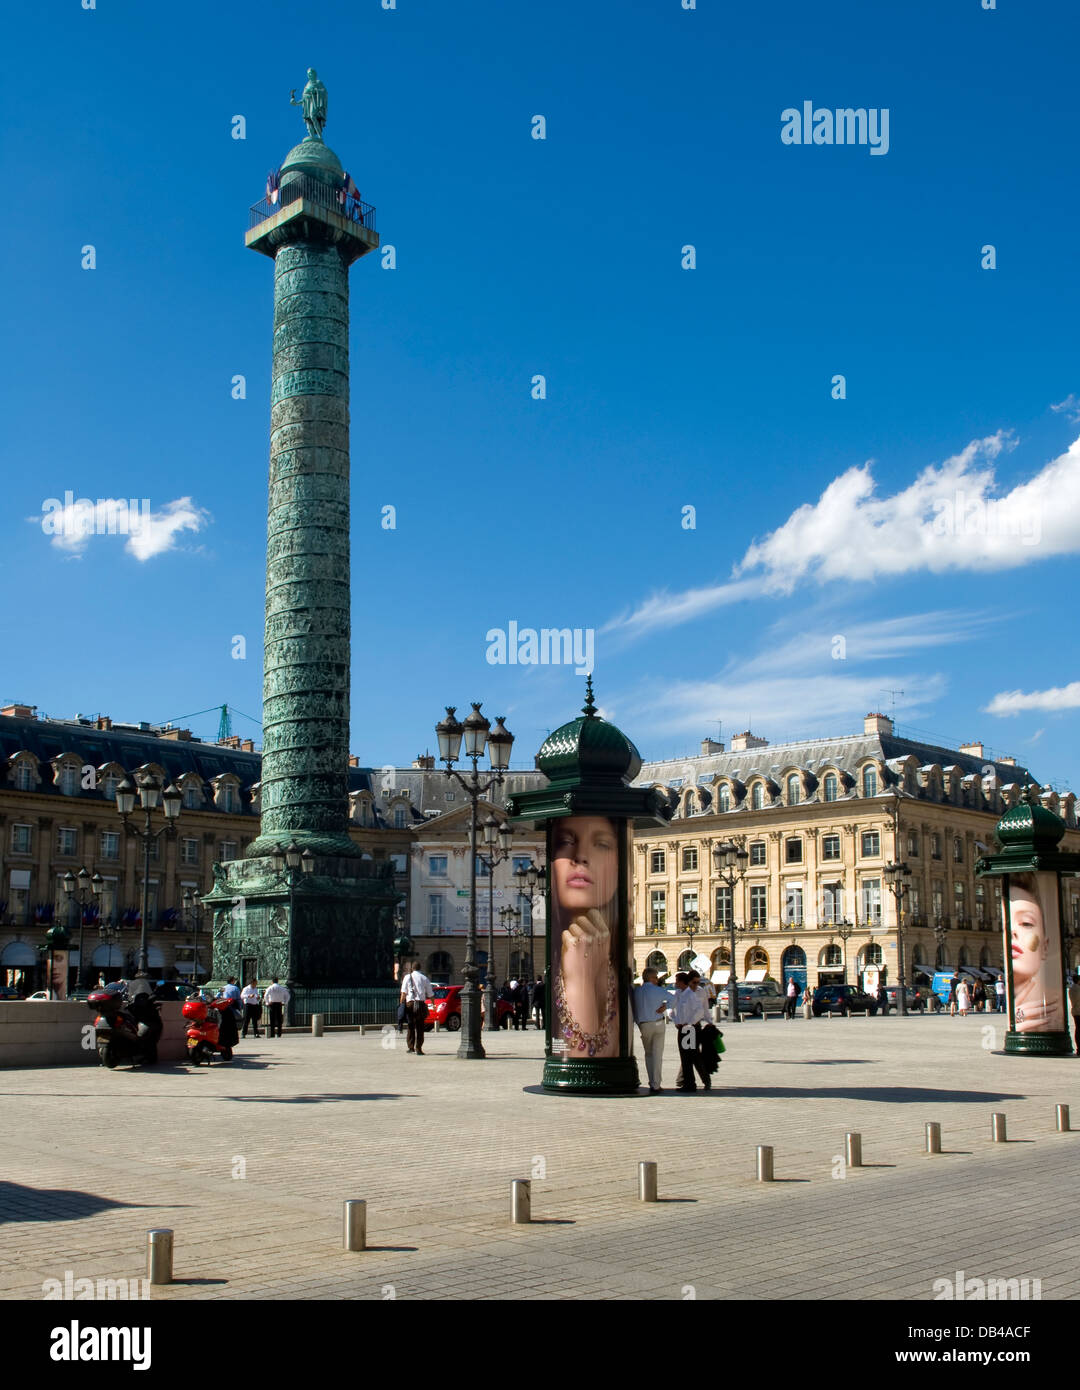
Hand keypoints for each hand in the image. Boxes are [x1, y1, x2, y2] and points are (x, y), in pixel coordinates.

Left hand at [560, 909, 609, 1034]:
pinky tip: (571, 951)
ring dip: (571, 935)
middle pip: (580, 918)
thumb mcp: (602, 947)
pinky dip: (565, 942)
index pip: (593, 913)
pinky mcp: (572, 943)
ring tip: (576, 949)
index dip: (587, 919)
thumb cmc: (592, 966)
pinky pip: (564, 934)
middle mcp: (596, 934)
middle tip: (580, 943)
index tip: (586, 927)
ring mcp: (584, 938)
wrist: (584, 982)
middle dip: (578, 928)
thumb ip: (597, 932)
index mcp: (605, 934)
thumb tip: (586, 916)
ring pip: (571, 926)